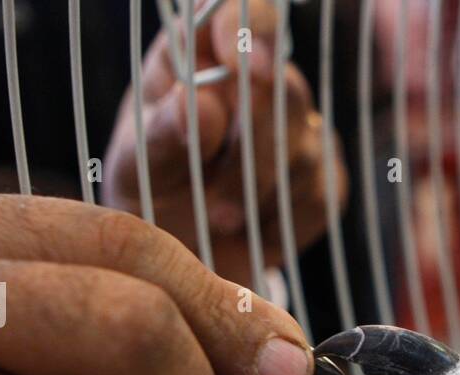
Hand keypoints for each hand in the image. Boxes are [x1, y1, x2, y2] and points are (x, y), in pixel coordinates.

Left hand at [103, 0, 344, 288]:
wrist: (179, 265)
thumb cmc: (148, 196)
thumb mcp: (136, 167)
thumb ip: (161, 134)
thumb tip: (201, 105)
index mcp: (197, 56)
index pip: (234, 10)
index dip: (252, 27)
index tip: (250, 66)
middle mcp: (254, 82)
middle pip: (282, 90)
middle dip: (251, 153)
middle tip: (214, 206)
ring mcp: (297, 127)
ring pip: (305, 149)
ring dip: (260, 196)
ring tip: (218, 220)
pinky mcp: (324, 175)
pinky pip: (323, 194)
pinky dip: (285, 222)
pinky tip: (253, 232)